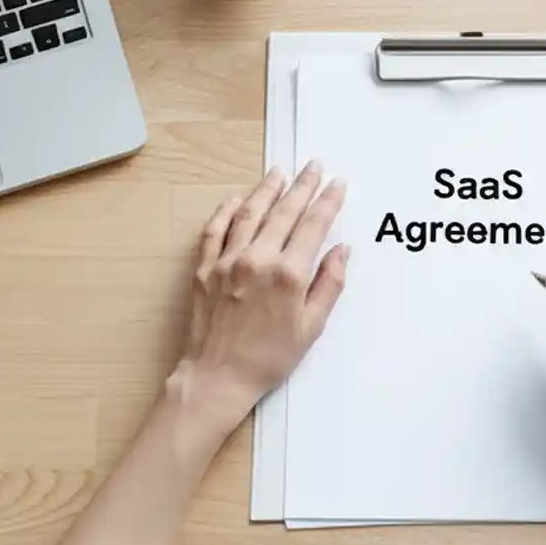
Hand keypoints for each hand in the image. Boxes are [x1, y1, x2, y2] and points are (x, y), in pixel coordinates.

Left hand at [167, 162, 349, 437]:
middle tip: (314, 166)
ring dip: (267, 190)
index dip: (328, 201)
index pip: (314, 225)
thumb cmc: (268, 358)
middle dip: (302, 186)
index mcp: (289, 274)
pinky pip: (215, 230)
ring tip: (279, 173)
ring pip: (249, 213)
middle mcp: (258, 259)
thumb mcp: (311, 327)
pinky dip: (226, 211)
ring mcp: (227, 261)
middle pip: (285, 211)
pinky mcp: (204, 269)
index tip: (337, 184)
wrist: (217, 377)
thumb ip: (329, 285)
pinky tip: (235, 200)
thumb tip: (341, 251)